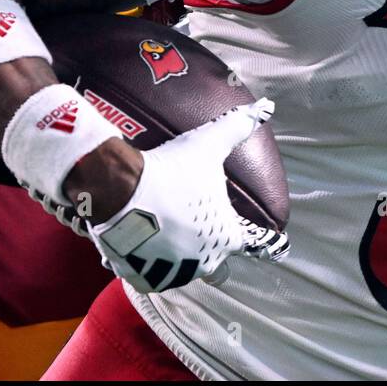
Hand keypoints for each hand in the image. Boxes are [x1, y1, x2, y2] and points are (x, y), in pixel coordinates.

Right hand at [82, 98, 283, 292]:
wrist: (120, 187)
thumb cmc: (171, 169)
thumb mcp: (208, 144)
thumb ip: (238, 128)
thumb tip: (265, 107)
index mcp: (226, 238)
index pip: (243, 243)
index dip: (233, 230)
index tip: (221, 223)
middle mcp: (204, 263)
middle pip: (214, 265)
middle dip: (205, 249)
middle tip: (189, 226)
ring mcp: (172, 274)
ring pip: (180, 270)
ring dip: (173, 255)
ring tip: (160, 228)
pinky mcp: (142, 278)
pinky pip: (148, 274)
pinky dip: (144, 262)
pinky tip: (139, 240)